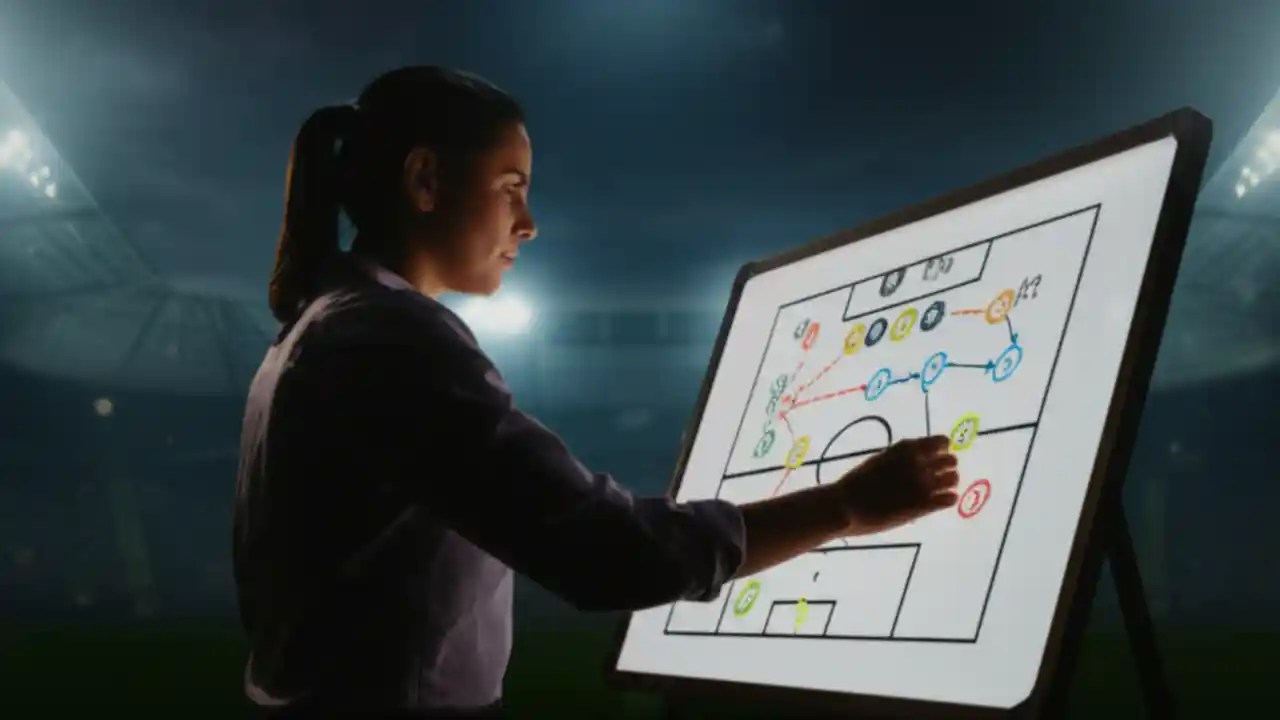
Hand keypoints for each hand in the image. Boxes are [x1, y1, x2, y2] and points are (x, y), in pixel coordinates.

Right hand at [830, 435, 958, 535]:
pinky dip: (948, 499)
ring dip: (949, 484)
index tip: (937, 457)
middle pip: (951, 461)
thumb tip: (914, 458)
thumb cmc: (856, 483)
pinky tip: (942, 502)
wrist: (845, 505)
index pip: (941, 442)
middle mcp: (918, 463)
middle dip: (947, 468)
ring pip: (953, 479)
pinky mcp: (923, 506)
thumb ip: (899, 457)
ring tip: (941, 491)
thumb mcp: (879, 460)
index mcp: (906, 449)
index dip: (942, 450)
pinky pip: (950, 499)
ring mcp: (922, 485)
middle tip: (940, 477)